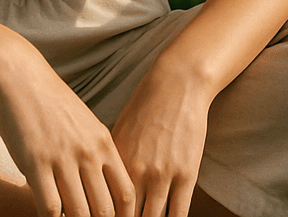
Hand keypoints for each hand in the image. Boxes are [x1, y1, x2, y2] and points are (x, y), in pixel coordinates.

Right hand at [0, 41, 136, 216]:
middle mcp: (87, 152)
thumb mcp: (84, 123)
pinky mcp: (36, 163)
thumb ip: (96, 154)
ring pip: (79, 214)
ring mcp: (62, 158)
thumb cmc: (51, 102)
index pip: (125, 194)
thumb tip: (103, 187)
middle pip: (105, 210)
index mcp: (103, 142)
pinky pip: (50, 208)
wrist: (20, 77)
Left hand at [110, 66, 212, 216]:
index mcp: (117, 158)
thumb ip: (113, 161)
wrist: (177, 83)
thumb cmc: (146, 105)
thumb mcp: (121, 130)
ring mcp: (163, 173)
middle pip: (128, 216)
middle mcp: (137, 169)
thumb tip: (101, 185)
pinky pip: (178, 214)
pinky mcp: (186, 174)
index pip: (106, 203)